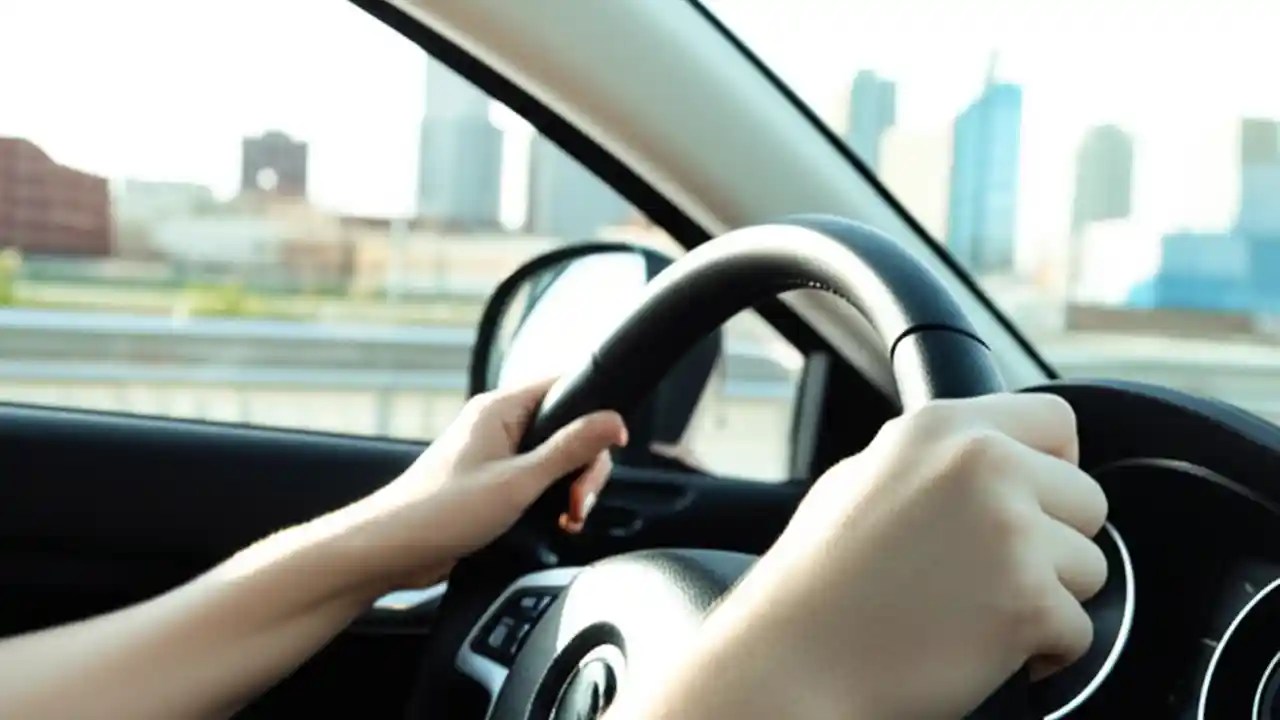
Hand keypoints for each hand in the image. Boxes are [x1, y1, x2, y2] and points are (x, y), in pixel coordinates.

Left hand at [335, 377, 627, 592]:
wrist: (392, 550)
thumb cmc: (440, 511)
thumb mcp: (518, 482)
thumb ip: (569, 450)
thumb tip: (612, 421)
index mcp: (501, 409)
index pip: (565, 388)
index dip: (595, 415)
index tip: (610, 449)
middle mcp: (498, 425)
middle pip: (567, 430)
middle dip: (583, 469)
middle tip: (577, 502)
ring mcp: (495, 455)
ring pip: (555, 460)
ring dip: (569, 490)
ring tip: (566, 518)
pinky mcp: (492, 483)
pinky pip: (537, 482)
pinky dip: (551, 502)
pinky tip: (553, 524)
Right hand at [612, 394, 1106, 719]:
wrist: (790, 660)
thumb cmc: (815, 582)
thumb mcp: (861, 479)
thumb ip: (934, 458)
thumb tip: (992, 455)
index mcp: (943, 428)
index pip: (1057, 420)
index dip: (1053, 467)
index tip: (1034, 503)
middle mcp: (983, 464)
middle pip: (1086, 498)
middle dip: (1054, 542)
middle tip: (988, 574)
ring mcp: (1010, 531)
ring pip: (1092, 568)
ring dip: (1048, 598)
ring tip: (974, 611)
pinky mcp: (1028, 601)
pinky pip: (1080, 631)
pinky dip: (1042, 651)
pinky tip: (979, 647)